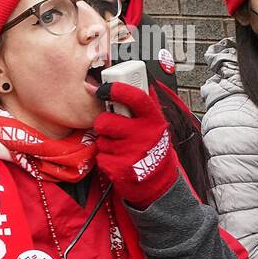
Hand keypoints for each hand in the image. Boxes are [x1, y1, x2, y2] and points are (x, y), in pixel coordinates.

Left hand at [93, 81, 178, 207]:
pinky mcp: (120, 168)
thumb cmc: (151, 146)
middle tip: (110, 126)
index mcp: (154, 119)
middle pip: (106, 121)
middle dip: (103, 123)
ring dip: (106, 142)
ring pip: (101, 140)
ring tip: (120, 146)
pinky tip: (119, 159)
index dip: (119, 90)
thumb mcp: (154, 124)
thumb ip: (141, 106)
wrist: (157, 179)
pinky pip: (100, 156)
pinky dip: (106, 158)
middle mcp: (144, 134)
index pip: (137, 98)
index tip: (106, 88)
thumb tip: (127, 79)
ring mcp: (132, 152)